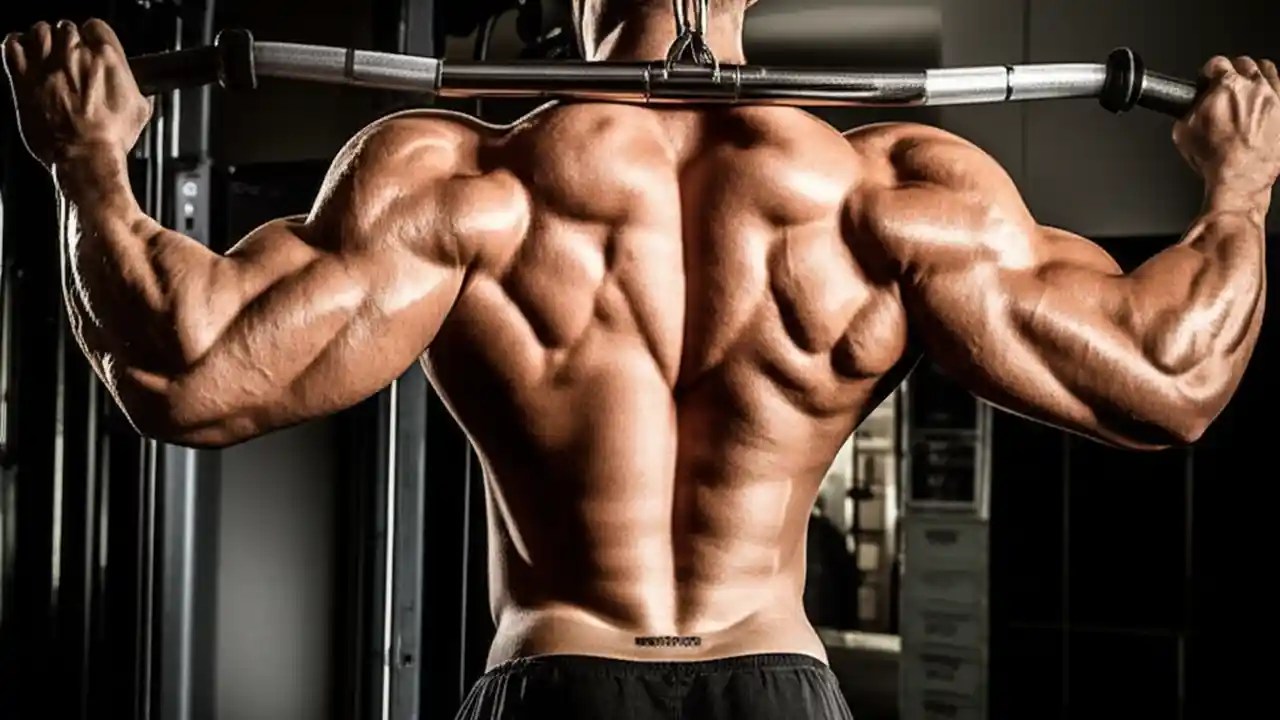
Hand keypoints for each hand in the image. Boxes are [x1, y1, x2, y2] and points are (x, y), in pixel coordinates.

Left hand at [2, 20, 150, 167]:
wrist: (85, 155)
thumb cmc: (111, 138)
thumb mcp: (139, 111)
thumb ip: (135, 89)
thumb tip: (137, 88)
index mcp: (107, 57)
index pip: (96, 26)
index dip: (93, 36)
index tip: (91, 48)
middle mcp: (75, 54)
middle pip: (67, 27)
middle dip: (68, 41)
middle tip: (69, 59)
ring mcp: (47, 64)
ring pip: (40, 31)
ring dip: (43, 39)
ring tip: (46, 53)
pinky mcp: (23, 77)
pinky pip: (12, 44)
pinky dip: (17, 44)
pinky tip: (24, 53)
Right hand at [1173, 56, 1279, 196]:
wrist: (1240, 178)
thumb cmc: (1215, 159)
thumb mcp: (1183, 133)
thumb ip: (1188, 111)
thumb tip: (1191, 107)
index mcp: (1226, 86)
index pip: (1217, 63)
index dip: (1209, 72)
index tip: (1208, 79)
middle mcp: (1253, 87)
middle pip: (1244, 63)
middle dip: (1233, 72)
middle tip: (1227, 84)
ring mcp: (1274, 97)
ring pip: (1267, 69)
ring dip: (1256, 74)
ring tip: (1249, 85)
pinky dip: (1273, 88)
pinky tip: (1266, 96)